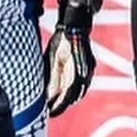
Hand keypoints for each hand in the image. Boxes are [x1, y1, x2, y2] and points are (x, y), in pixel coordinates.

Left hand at [44, 0, 95, 116]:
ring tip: (55, 104)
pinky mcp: (89, 66)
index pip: (68, 95)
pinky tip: (65, 91)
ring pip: (79, 90)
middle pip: (74, 95)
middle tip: (50, 110)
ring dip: (68, 98)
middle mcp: (85, 72)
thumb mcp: (52, 58)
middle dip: (62, 104)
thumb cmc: (61, 39)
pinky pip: (82, 83)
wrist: (76, 23)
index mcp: (76, 71)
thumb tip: (47, 96)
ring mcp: (89, 69)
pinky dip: (74, 90)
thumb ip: (52, 78)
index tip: (49, 113)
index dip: (59, 106)